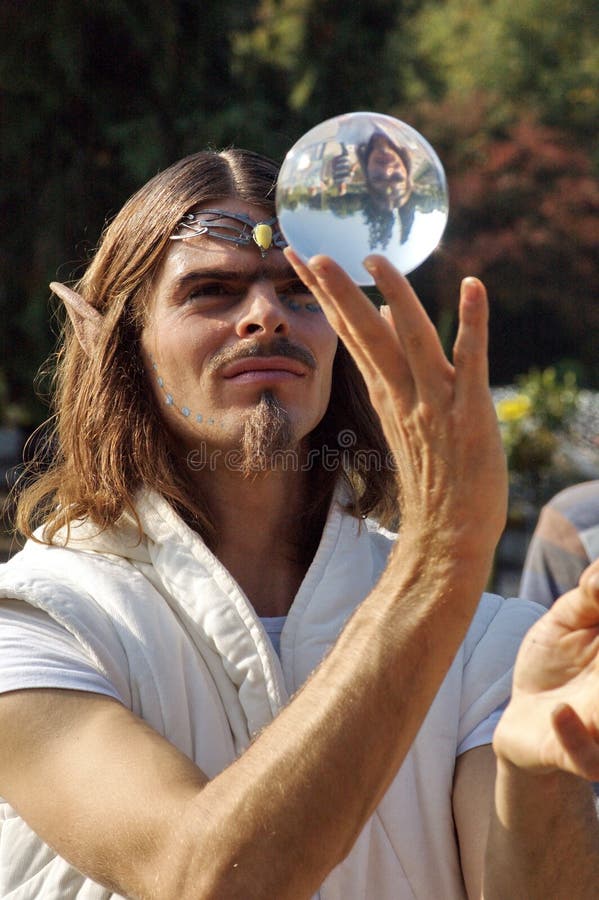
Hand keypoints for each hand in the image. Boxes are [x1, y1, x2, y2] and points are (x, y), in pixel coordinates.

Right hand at [285, 250, 506, 564]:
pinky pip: (471, 361)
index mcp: (387, 391)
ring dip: (396, 298)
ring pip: (412, 340)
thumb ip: (395, 367)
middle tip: (309, 255)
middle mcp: (404, 392)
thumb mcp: (407, 416)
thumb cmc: (434, 476)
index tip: (302, 259)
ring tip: (375, 260)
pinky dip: (473, 323)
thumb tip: (388, 316)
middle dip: (337, 294)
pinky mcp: (470, 412)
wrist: (451, 532)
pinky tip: (474, 285)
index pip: (351, 332)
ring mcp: (435, 402)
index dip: (327, 294)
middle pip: (365, 334)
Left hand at [494, 560, 598, 779]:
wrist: (522, 718)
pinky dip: (575, 737)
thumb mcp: (567, 621)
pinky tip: (560, 710)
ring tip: (595, 681)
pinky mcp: (581, 758)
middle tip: (596, 652)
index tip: (595, 608)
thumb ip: (590, 595)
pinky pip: (588, 758)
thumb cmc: (553, 663)